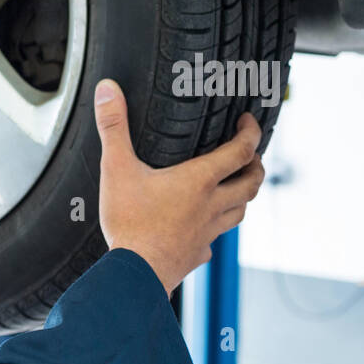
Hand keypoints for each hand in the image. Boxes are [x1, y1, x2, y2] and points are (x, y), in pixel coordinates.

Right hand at [93, 78, 265, 294]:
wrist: (134, 273)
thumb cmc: (129, 223)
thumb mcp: (116, 169)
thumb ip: (113, 127)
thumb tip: (108, 90)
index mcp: (199, 181)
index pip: (241, 151)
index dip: (250, 132)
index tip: (248, 123)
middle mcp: (211, 206)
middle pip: (251, 183)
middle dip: (256, 165)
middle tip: (251, 155)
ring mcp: (207, 233)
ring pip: (239, 212)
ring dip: (242, 196)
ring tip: (234, 188)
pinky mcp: (196, 255)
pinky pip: (213, 241)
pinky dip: (213, 231)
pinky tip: (200, 233)